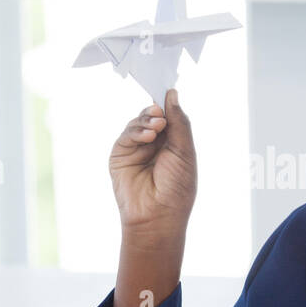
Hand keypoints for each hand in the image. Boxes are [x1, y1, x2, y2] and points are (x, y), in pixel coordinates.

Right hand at [109, 88, 197, 234]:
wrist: (157, 215)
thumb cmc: (177, 188)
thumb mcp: (184, 151)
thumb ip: (179, 122)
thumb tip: (172, 93)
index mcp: (174, 143)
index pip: (170, 116)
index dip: (168, 104)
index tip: (168, 91)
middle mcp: (155, 144)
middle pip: (152, 115)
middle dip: (156, 112)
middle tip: (161, 116)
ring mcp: (137, 149)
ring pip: (139, 122)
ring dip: (147, 121)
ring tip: (157, 128)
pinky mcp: (121, 155)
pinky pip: (126, 134)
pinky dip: (136, 131)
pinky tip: (148, 137)